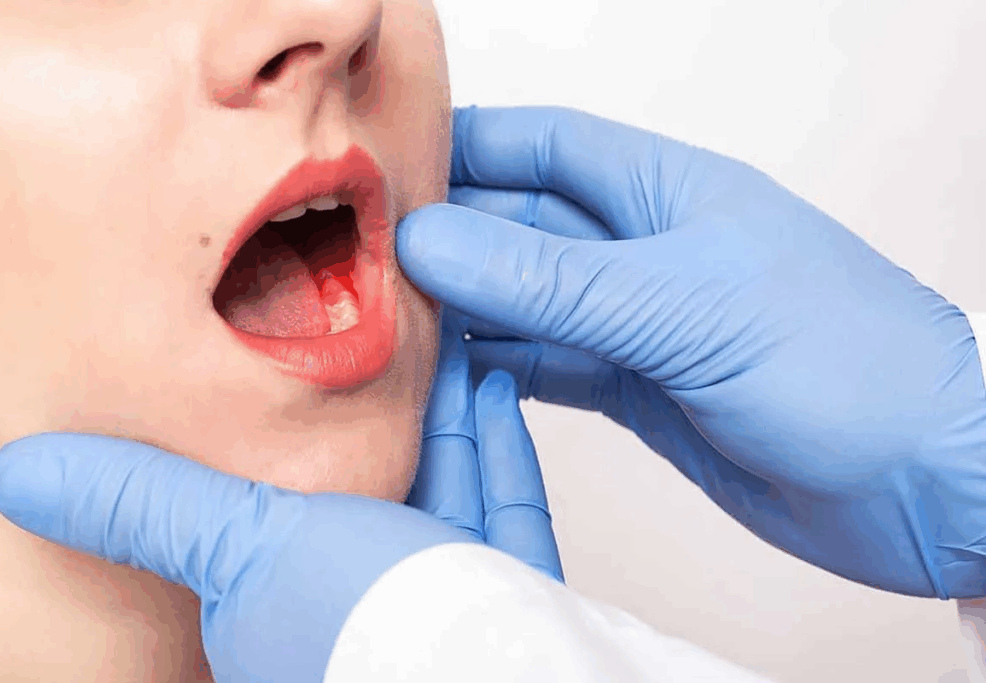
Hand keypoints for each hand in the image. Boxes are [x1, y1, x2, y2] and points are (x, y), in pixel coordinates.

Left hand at [0, 311, 561, 681]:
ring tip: (436, 331)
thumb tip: (24, 473)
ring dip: (442, 403)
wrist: (512, 673)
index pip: (280, 500)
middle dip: (380, 401)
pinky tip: (490, 388)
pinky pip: (504, 502)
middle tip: (375, 326)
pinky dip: (497, 444)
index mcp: (290, 594)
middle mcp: (368, 592)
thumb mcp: (241, 543)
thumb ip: (145, 503)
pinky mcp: (516, 585)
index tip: (295, 350)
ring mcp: (449, 587)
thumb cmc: (376, 630)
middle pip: (372, 478)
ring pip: (445, 476)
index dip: (288, 428)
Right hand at [396, 105, 985, 598]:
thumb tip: (432, 241)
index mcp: (673, 195)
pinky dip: (503, 365)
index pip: (550, 148)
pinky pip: (553, 365)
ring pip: (531, 302)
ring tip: (386, 315)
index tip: (388, 162)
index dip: (470, 146)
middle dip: (451, 236)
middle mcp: (651, 252)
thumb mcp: (684, 305)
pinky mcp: (646, 390)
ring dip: (466, 308)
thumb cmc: (847, 364)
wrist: (923, 482)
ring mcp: (645, 324)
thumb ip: (552, 280)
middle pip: (527, 228)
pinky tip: (453, 368)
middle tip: (363, 254)